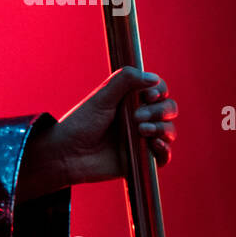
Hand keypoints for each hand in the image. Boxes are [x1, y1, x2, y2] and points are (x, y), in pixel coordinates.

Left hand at [49, 65, 177, 186]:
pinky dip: (165, 151)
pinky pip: (163, 156)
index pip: (158, 90)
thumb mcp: (101, 98)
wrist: (66, 155)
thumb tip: (153, 78)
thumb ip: (124, 81)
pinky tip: (153, 146)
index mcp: (129, 101)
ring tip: (142, 131)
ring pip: (169, 131)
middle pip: (168, 109)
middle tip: (136, 118)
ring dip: (162, 128)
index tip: (148, 95)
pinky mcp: (140, 158)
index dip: (159, 91)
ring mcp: (141, 138)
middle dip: (160, 111)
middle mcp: (138, 118)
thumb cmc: (79, 125)